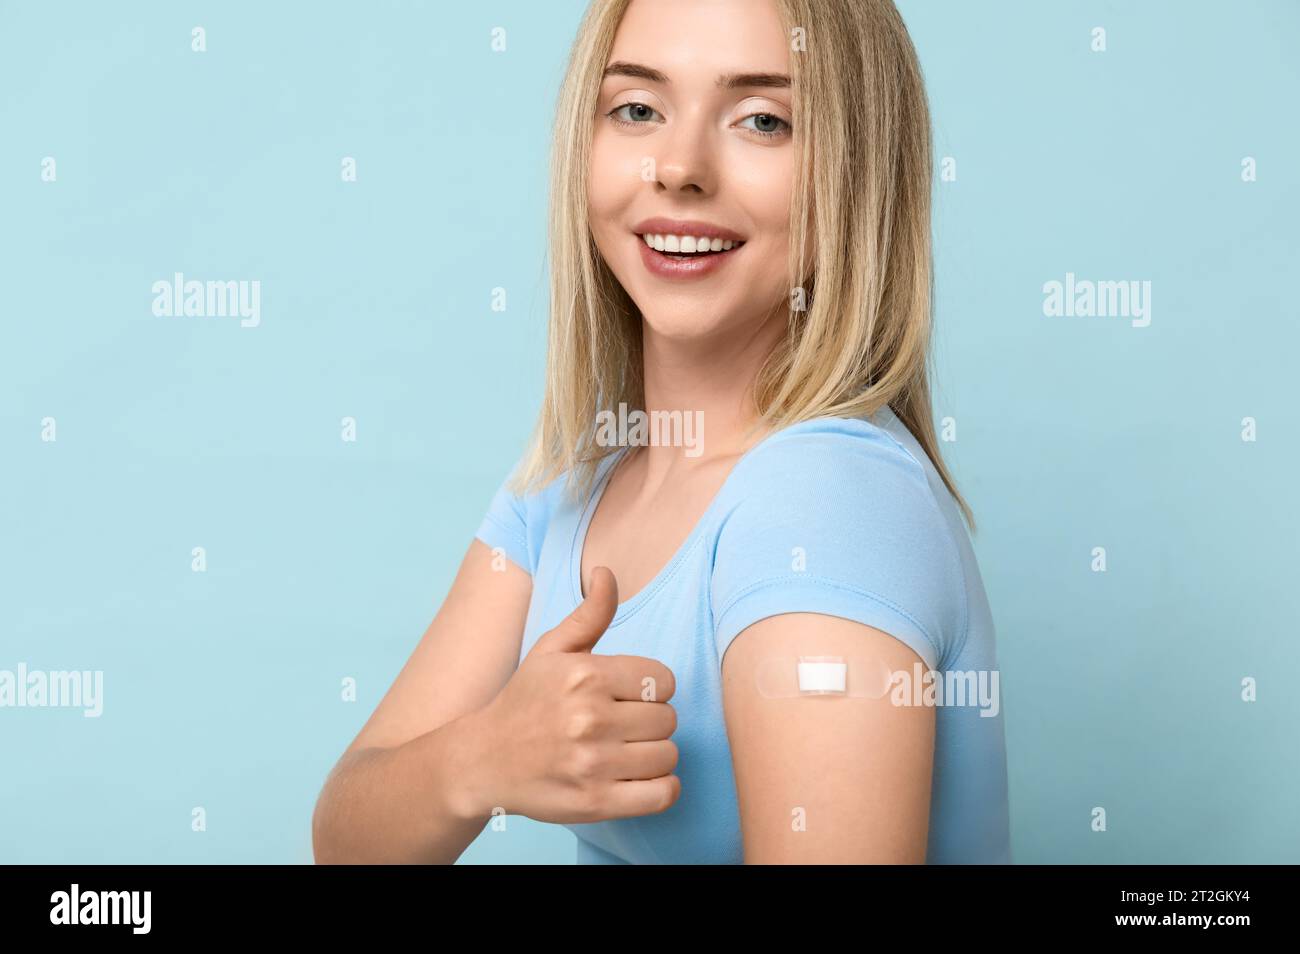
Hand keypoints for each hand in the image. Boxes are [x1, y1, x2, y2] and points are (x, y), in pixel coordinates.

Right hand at [469, 566, 679, 822]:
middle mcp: (591, 718)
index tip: (629, 697)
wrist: (482, 760)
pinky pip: (663, 793)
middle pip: (668, 719)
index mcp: (586, 675)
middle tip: (624, 726)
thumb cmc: (524, 700)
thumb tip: (607, 572)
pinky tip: (640, 778)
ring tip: (627, 751)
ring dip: (655, 755)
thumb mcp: (551, 650)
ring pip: (668, 755)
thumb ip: (589, 614)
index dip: (652, 688)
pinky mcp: (596, 802)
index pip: (664, 679)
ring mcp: (593, 763)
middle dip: (651, 722)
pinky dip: (661, 788)